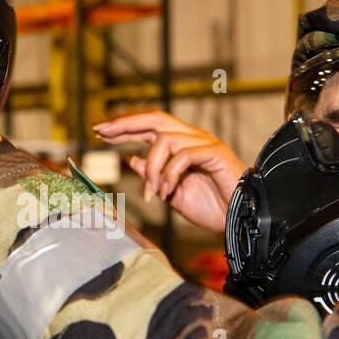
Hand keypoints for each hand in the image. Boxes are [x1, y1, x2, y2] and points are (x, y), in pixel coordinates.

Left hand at [93, 111, 245, 232]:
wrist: (238, 219)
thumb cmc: (210, 207)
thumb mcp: (170, 193)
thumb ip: (152, 175)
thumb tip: (130, 159)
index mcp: (181, 145)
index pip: (148, 127)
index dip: (124, 126)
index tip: (99, 131)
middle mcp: (191, 138)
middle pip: (154, 119)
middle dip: (125, 124)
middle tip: (101, 132)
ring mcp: (204, 144)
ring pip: (166, 140)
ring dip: (152, 167)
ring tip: (152, 192)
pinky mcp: (215, 153)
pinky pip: (184, 155)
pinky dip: (170, 174)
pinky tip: (167, 191)